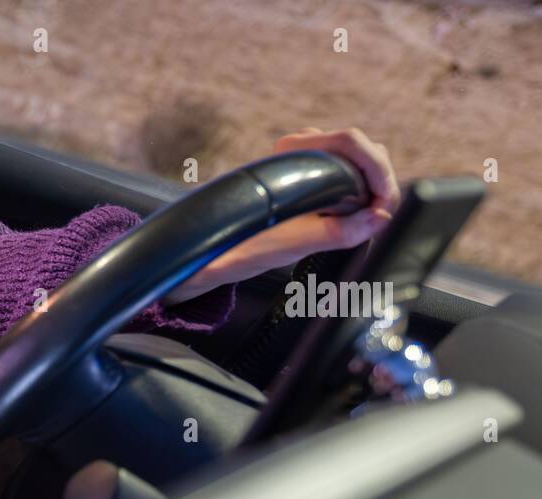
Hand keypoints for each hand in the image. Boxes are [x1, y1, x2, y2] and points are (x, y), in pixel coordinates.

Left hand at [165, 127, 400, 302]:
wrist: (215, 255)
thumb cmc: (245, 246)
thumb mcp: (294, 244)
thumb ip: (338, 230)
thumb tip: (378, 218)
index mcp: (292, 153)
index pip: (352, 141)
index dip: (377, 171)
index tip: (383, 204)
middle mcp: (299, 149)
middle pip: (361, 149)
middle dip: (379, 179)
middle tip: (380, 216)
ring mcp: (305, 162)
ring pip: (358, 162)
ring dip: (372, 186)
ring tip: (370, 218)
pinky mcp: (309, 179)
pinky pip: (348, 176)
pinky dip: (362, 192)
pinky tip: (358, 216)